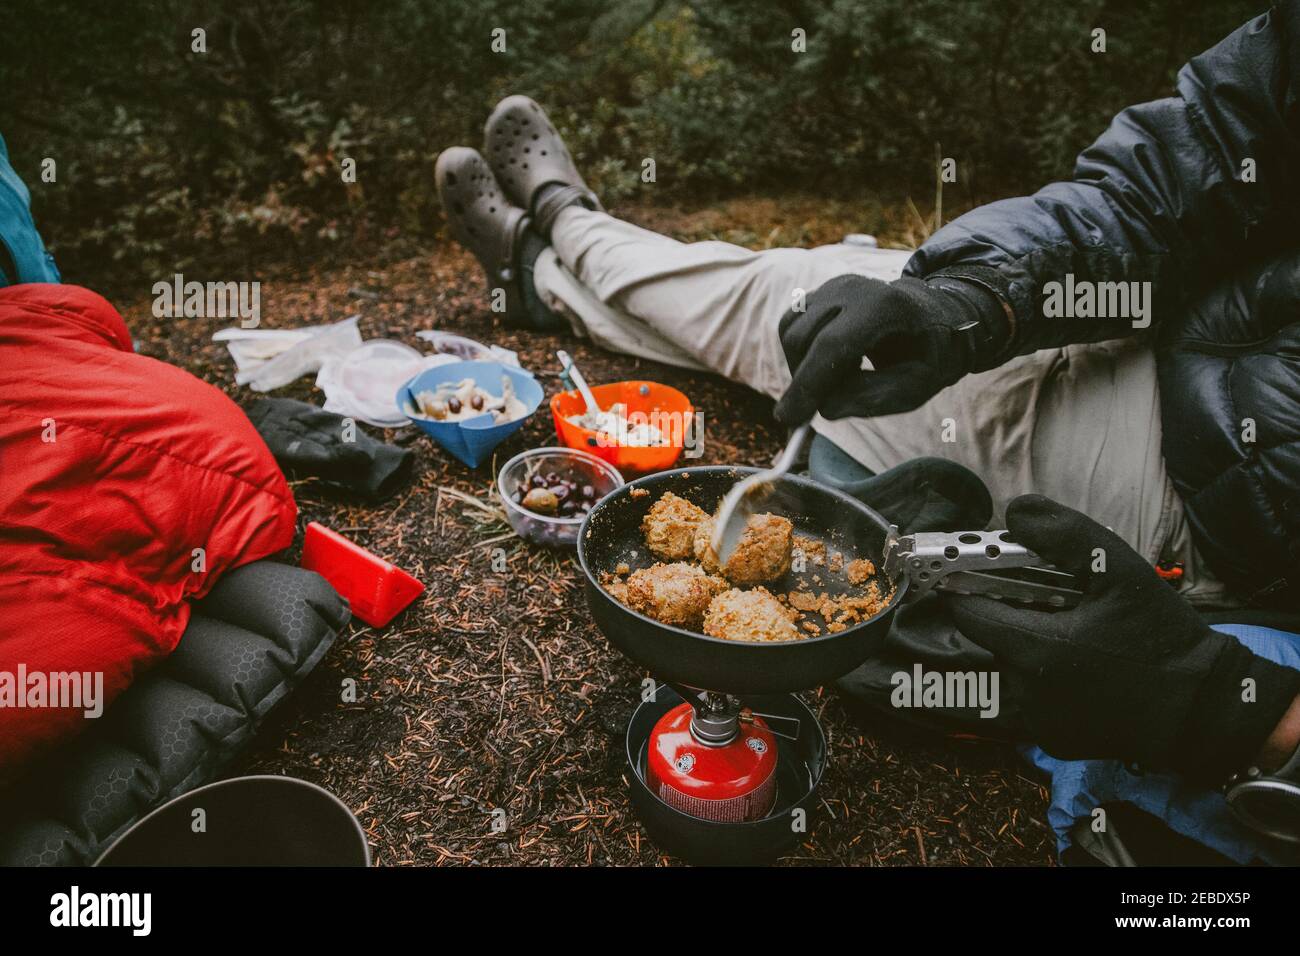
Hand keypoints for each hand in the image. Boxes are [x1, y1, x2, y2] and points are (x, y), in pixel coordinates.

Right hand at [774, 274, 1006, 423]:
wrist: (934, 316)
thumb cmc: (928, 354)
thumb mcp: (916, 387)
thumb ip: (872, 400)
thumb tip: (822, 407)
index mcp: (886, 307)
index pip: (832, 345)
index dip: (807, 384)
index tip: (790, 418)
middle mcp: (854, 288)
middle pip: (803, 339)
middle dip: (804, 380)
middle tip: (832, 399)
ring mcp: (834, 286)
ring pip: (790, 332)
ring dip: (802, 366)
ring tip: (845, 373)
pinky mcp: (821, 291)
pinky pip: (791, 326)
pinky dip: (802, 353)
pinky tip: (836, 359)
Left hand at [946, 495, 1299, 781]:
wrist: (1204, 710)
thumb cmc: (1163, 638)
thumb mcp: (1120, 571)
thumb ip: (1064, 534)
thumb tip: (1017, 510)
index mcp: (1034, 648)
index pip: (966, 613)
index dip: (967, 588)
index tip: (979, 571)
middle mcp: (1025, 690)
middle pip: (990, 639)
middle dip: (1007, 615)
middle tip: (1043, 599)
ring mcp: (1037, 722)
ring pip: (1011, 669)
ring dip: (1028, 648)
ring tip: (1071, 633)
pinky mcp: (1054, 741)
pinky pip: (1032, 701)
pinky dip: (1046, 681)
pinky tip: (1082, 669)